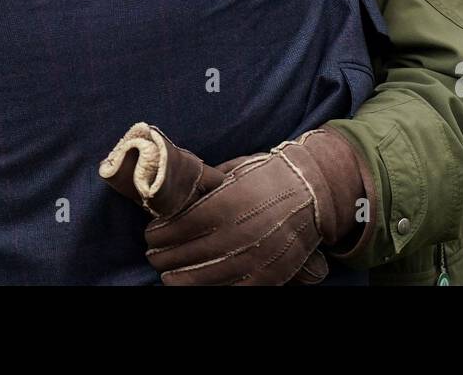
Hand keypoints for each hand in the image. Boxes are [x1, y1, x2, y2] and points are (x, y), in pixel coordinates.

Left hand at [140, 128, 366, 285]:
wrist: (311, 190)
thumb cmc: (265, 176)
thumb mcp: (232, 172)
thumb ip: (205, 189)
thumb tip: (171, 202)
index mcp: (231, 201)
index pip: (183, 226)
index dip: (162, 234)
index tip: (151, 235)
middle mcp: (243, 231)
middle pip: (190, 253)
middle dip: (166, 257)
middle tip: (154, 256)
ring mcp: (257, 257)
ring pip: (206, 277)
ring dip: (181, 279)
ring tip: (168, 276)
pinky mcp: (269, 275)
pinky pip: (233, 289)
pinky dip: (211, 289)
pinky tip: (197, 286)